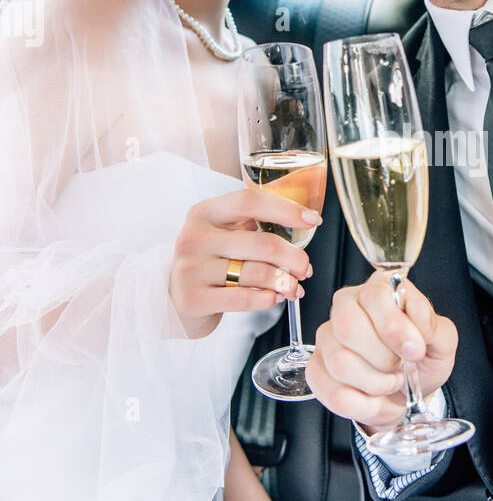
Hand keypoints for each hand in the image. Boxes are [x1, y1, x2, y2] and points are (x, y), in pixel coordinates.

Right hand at [169, 187, 320, 337]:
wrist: (172, 298)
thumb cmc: (207, 262)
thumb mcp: (220, 234)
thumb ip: (251, 224)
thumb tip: (302, 224)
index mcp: (204, 213)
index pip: (250, 202)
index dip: (287, 210)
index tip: (314, 220)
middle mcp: (194, 237)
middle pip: (261, 243)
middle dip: (294, 258)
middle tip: (306, 268)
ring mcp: (191, 269)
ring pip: (256, 272)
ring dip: (285, 281)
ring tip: (294, 287)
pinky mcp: (193, 299)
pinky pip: (244, 298)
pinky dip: (268, 298)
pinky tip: (274, 297)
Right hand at [306, 271, 457, 430]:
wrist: (409, 394)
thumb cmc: (422, 359)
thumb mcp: (441, 341)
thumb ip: (431, 324)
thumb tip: (414, 308)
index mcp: (378, 290)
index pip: (374, 295)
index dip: (394, 326)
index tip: (414, 350)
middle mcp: (346, 308)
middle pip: (348, 326)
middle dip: (384, 358)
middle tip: (402, 367)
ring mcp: (327, 339)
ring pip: (340, 363)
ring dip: (377, 384)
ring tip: (392, 383)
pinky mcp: (316, 370)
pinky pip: (336, 394)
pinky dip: (366, 406)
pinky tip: (378, 400)